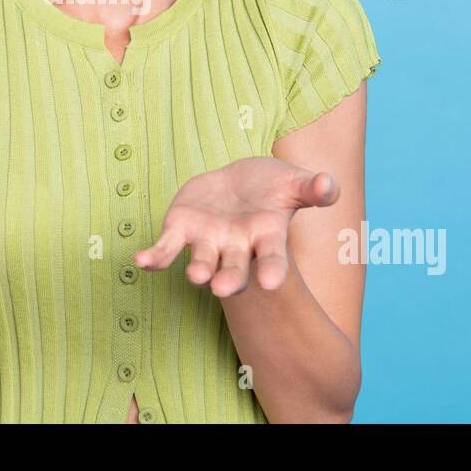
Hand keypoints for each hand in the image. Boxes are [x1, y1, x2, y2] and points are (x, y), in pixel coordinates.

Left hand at [133, 156, 337, 295]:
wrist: (239, 181)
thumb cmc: (272, 186)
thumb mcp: (294, 181)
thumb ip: (313, 187)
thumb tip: (330, 184)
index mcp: (267, 237)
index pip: (273, 258)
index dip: (273, 271)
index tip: (271, 284)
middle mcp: (237, 247)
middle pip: (234, 269)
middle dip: (230, 279)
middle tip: (223, 289)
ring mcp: (209, 241)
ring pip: (202, 262)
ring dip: (198, 270)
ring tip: (195, 276)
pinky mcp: (182, 230)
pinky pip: (166, 248)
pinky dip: (154, 257)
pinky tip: (140, 261)